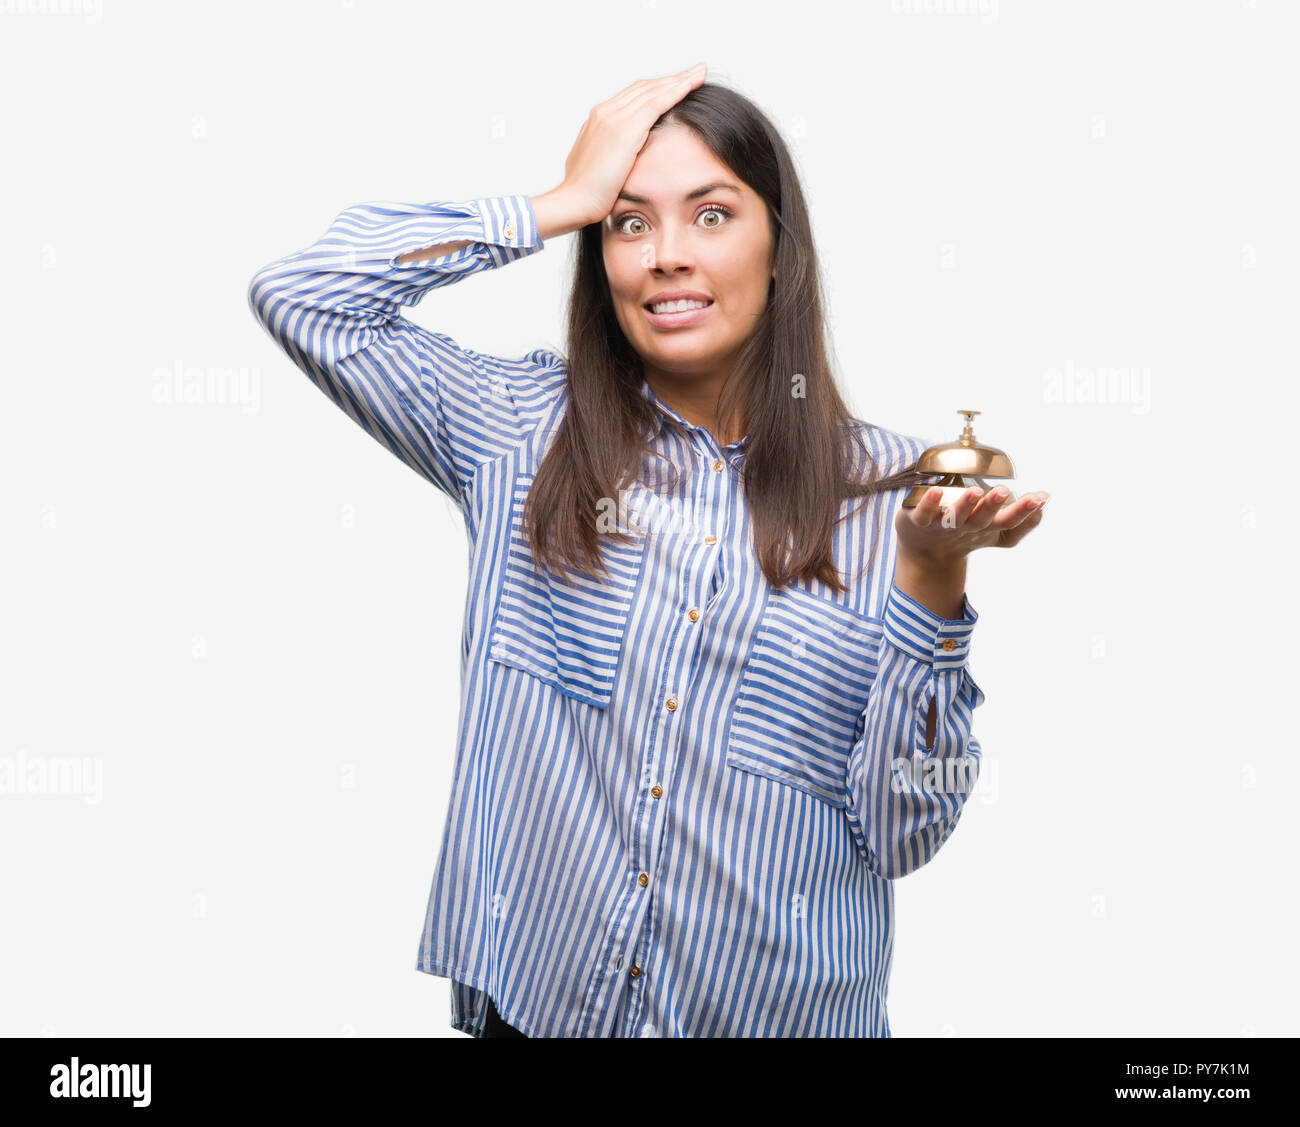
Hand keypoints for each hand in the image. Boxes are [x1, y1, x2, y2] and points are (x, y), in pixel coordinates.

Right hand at [548, 64, 707, 227]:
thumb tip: (622, 161)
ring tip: (699, 73)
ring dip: (678, 81)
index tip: (676, 86)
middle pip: (644, 89)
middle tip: (695, 72)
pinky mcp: (624, 130)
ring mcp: (613, 118)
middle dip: (671, 80)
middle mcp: (604, 113)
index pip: (632, 97)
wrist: (574, 202)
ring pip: (652, 91)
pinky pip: (656, 103)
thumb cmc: (585, 195)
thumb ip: (611, 156)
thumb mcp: (599, 168)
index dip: (657, 90)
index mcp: (598, 121)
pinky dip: (675, 91)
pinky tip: (691, 85)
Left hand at [895, 486, 1048, 569]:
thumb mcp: (994, 530)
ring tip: (976, 491)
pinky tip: (935, 491)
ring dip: (966, 505)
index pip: (1009, 522)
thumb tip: (1045, 502)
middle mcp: (967, 527)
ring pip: (955, 517)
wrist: (924, 551)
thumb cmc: (965, 533)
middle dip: (993, 506)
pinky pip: (924, 513)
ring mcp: (943, 525)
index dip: (1025, 512)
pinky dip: (930, 503)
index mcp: (987, 528)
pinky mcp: (919, 521)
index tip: (1041, 497)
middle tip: (1004, 492)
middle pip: (982, 520)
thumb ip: (1021, 521)